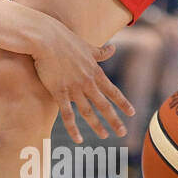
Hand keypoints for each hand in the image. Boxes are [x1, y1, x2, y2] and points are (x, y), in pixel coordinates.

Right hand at [29, 16, 135, 143]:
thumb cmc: (65, 39)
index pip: (112, 91)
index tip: (132, 113)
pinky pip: (67, 114)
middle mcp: (87, 82)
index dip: (123, 103)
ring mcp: (74, 88)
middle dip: (115, 120)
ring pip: (88, 112)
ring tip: (104, 136)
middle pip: (104, 105)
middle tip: (123, 133)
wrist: (46, 38)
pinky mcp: (59, 92)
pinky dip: (74, 128)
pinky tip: (78, 139)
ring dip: (97, 125)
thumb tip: (112, 48)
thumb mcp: (87, 46)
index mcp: (95, 72)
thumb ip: (100, 52)